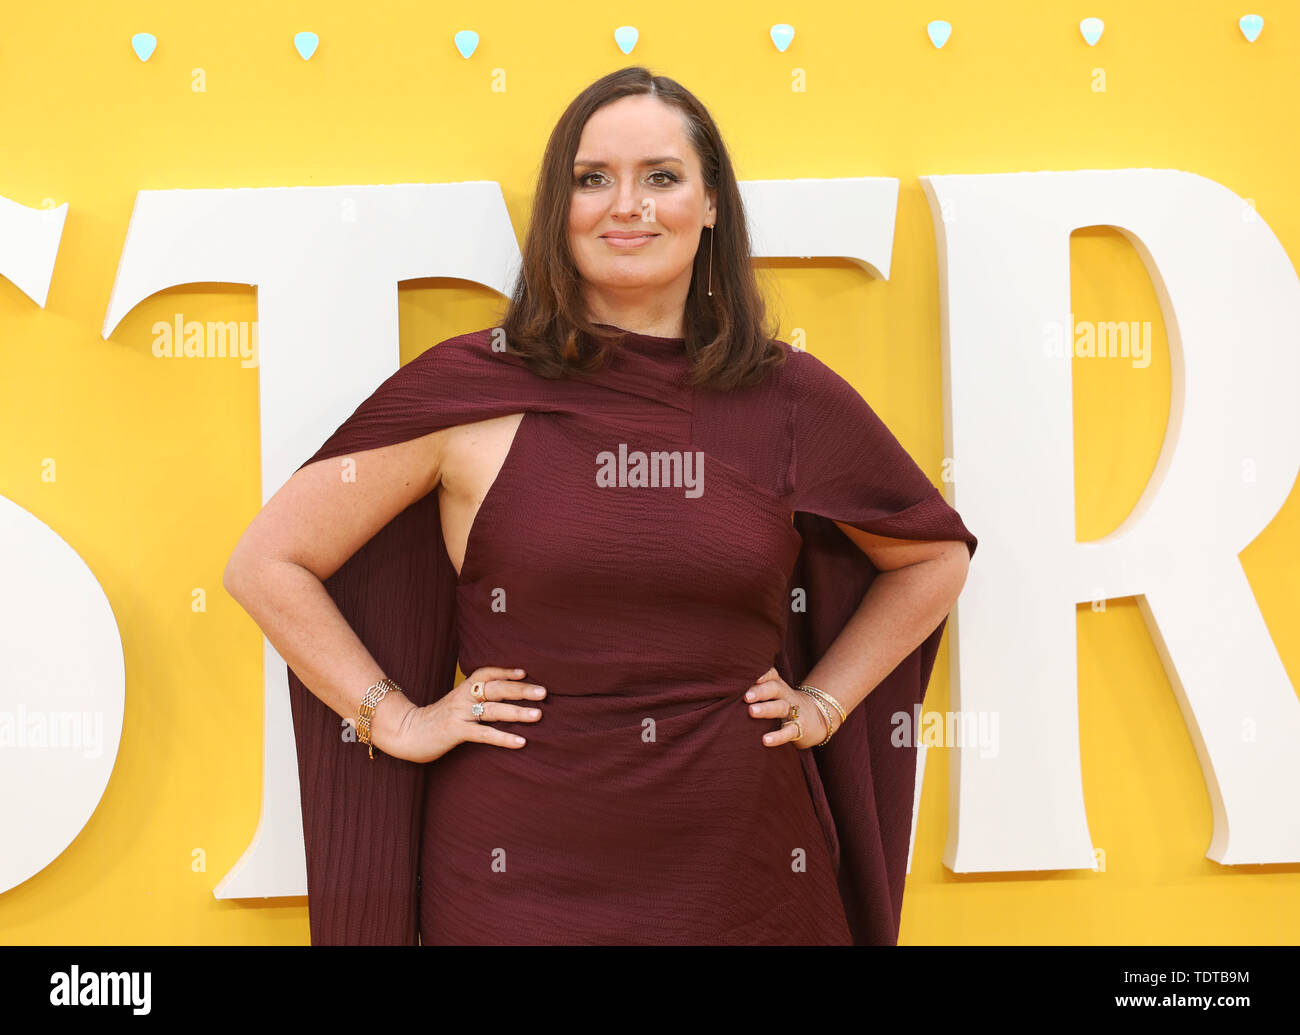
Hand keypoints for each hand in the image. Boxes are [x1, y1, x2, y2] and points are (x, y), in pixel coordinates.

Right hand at [383, 666, 546, 762]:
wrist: (405, 733)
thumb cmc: (435, 720)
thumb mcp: (454, 705)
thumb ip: (473, 699)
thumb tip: (499, 700)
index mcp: (462, 689)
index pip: (486, 673)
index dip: (505, 671)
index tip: (525, 672)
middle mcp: (462, 698)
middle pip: (495, 689)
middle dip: (520, 689)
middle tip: (543, 692)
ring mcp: (459, 714)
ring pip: (493, 710)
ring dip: (517, 712)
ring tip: (538, 715)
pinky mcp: (455, 732)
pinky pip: (483, 734)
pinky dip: (503, 737)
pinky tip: (521, 742)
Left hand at [744, 667, 827, 748]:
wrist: (817, 719)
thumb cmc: (783, 705)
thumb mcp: (773, 695)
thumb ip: (754, 691)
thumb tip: (721, 689)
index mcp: (777, 686)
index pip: (771, 674)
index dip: (761, 672)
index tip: (745, 672)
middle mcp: (785, 695)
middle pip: (774, 688)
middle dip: (760, 690)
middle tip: (745, 696)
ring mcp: (793, 711)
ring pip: (781, 707)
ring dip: (766, 709)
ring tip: (752, 711)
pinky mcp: (799, 729)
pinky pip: (789, 731)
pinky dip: (777, 736)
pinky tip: (765, 740)